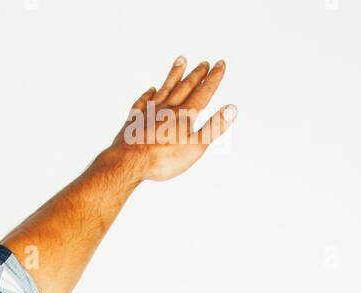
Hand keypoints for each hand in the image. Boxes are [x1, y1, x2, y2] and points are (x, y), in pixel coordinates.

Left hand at [107, 55, 236, 183]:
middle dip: (196, 75)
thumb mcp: (195, 147)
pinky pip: (142, 103)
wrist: (128, 162)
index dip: (213, 78)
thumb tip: (231, 109)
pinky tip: (150, 89)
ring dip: (174, 75)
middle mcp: (167, 109)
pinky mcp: (134, 121)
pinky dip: (148, 95)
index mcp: (184, 115)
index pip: (203, 92)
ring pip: (165, 89)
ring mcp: (149, 113)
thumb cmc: (162, 158)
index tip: (220, 64)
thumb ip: (213, 127)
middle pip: (185, 87)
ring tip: (181, 61)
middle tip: (204, 62)